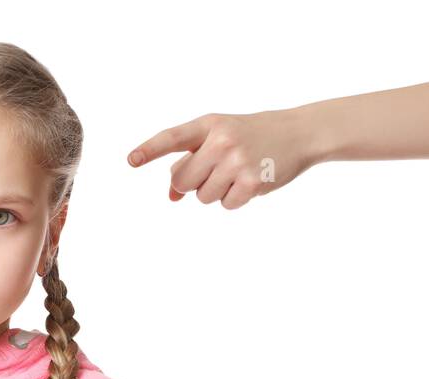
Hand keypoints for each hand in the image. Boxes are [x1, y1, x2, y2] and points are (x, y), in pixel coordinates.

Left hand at [128, 109, 317, 208]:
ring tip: (237, 172)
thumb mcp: (219, 138)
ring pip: (202, 197)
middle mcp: (221, 140)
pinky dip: (234, 199)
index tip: (131, 161)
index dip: (150, 150)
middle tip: (216, 169)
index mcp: (209, 124)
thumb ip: (191, 161)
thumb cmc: (250, 136)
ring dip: (215, 191)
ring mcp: (237, 161)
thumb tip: (171, 196)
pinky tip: (250, 181)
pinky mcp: (253, 182)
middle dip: (193, 182)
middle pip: (182, 181)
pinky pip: (225, 205)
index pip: (173, 137)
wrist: (298, 133)